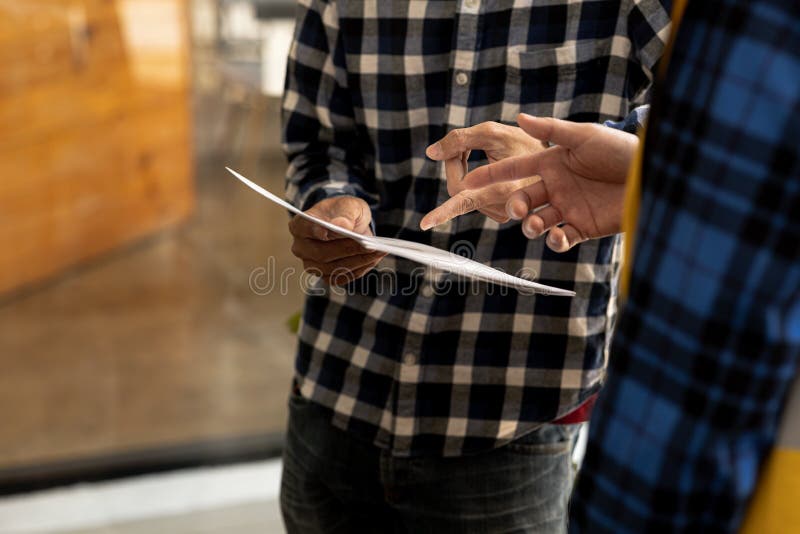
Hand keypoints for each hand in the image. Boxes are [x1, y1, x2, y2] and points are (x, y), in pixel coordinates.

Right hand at [288, 196, 385, 284]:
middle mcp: (300, 248)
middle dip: (349, 249)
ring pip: (333, 269)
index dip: (314, 231)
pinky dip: (359, 269)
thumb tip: (342, 226)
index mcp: (300, 225)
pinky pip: (342, 277)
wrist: (347, 225)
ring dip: (358, 261)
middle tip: (371, 245)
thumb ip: (344, 213)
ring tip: (379, 251)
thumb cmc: (344, 212)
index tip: (326, 231)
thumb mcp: (348, 205)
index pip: (304, 229)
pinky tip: (373, 259)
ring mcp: (311, 265)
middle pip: (322, 253)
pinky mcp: (325, 276)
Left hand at [421, 122, 546, 228]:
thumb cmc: (525, 143)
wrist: (556, 160)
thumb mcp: (494, 133)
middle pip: (460, 188)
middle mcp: (502, 208)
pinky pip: (474, 195)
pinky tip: (489, 168)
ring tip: (489, 154)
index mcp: (502, 190)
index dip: (443, 212)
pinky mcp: (501, 214)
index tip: (424, 224)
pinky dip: (473, 179)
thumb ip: (460, 139)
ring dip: (465, 169)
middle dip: (456, 162)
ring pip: (466, 192)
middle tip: (468, 144)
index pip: (463, 200)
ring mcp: (502, 214)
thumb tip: (431, 153)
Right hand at [459, 113, 636, 251]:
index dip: (491, 174)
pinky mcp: (583, 228)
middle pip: (522, 199)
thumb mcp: (585, 136)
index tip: (467, 180)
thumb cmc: (621, 150)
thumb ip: (551, 129)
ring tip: (535, 224)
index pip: (514, 169)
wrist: (652, 175)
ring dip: (531, 224)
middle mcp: (556, 186)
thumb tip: (519, 117)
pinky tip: (556, 235)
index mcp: (552, 163)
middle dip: (514, 205)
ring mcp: (568, 208)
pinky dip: (554, 240)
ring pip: (537, 221)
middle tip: (517, 208)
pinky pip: (560, 238)